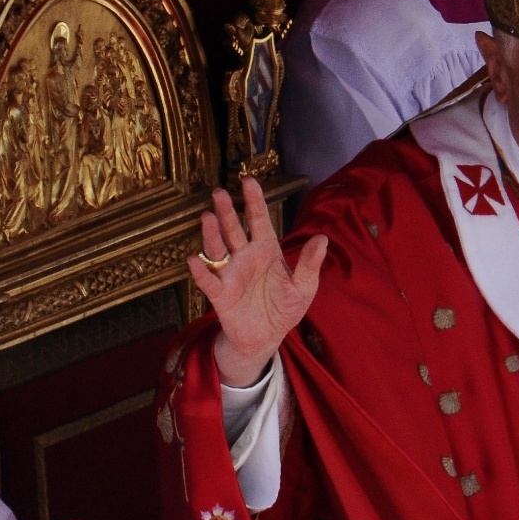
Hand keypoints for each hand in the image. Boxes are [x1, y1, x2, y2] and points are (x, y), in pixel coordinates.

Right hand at [189, 177, 328, 387]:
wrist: (266, 338)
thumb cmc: (284, 309)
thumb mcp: (304, 288)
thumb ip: (310, 264)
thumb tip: (322, 238)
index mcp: (267, 251)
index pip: (259, 221)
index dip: (254, 201)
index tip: (248, 181)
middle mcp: (245, 258)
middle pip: (234, 230)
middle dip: (226, 211)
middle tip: (219, 192)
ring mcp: (231, 275)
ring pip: (218, 250)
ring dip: (212, 235)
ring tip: (207, 217)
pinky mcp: (220, 295)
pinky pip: (209, 281)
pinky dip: (201, 271)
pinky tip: (195, 260)